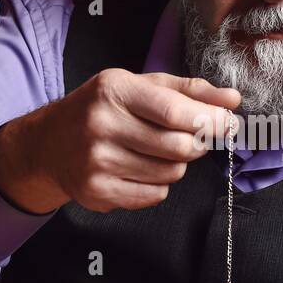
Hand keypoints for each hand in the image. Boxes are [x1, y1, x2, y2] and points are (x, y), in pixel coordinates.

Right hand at [0, 69, 240, 213]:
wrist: (50, 143)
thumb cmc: (103, 109)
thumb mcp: (140, 87)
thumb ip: (189, 91)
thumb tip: (233, 100)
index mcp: (114, 91)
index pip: (174, 112)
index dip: (210, 121)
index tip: (228, 124)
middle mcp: (101, 125)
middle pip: (178, 147)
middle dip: (198, 144)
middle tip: (195, 138)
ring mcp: (96, 162)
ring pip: (170, 173)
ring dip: (176, 164)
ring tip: (157, 152)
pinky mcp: (97, 192)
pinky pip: (154, 195)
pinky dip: (159, 185)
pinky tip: (140, 169)